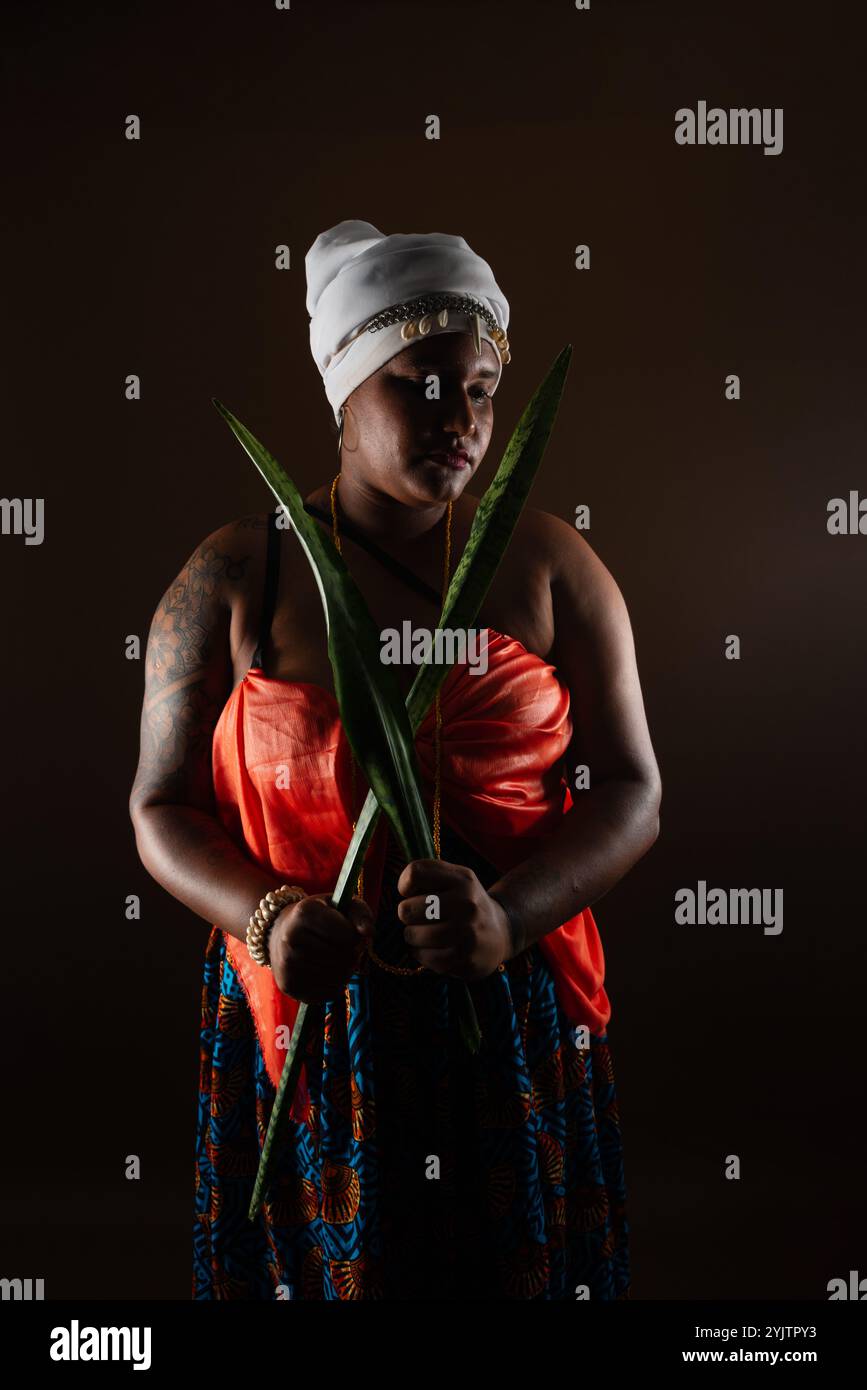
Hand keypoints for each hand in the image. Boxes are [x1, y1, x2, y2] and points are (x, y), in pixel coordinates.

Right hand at [268, 893, 373, 1002]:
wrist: (281, 932)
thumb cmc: (320, 916)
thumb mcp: (341, 905)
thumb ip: (360, 914)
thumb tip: (368, 933)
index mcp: (304, 913)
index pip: (348, 935)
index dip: (354, 935)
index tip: (347, 931)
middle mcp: (290, 939)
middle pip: (343, 958)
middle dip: (350, 953)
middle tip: (342, 947)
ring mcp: (287, 964)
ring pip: (337, 977)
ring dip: (344, 970)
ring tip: (334, 958)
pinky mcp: (288, 986)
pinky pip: (327, 993)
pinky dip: (334, 984)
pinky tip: (326, 972)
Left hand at [396, 859, 511, 981]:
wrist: (502, 932)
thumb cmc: (466, 904)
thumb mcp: (456, 880)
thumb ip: (429, 876)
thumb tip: (401, 889)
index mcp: (462, 879)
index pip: (416, 872)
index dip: (405, 884)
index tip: (412, 893)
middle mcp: (466, 903)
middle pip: (407, 909)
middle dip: (407, 915)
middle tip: (418, 918)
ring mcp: (467, 932)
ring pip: (414, 935)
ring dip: (412, 937)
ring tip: (423, 934)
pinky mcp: (465, 958)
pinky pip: (425, 957)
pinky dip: (422, 955)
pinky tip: (432, 949)